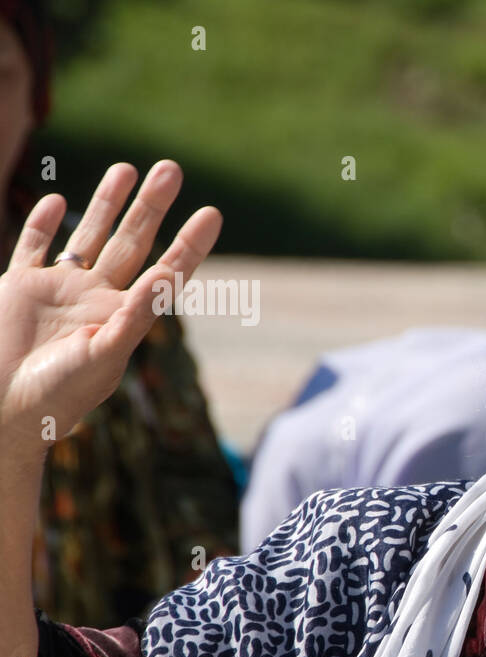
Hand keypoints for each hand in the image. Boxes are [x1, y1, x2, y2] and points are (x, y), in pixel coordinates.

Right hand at [0, 160, 221, 469]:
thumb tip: (163, 275)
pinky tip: (54, 199)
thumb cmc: (59, 393)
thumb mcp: (105, 354)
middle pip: (131, 241)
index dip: (189, 244)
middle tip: (171, 168)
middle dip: (151, 206)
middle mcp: (96, 298)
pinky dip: (43, 224)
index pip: (166, 271)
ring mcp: (59, 290)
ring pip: (88, 235)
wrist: (4, 409)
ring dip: (106, 203)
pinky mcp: (19, 287)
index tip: (212, 214)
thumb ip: (134, 315)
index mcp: (125, 316)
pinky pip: (34, 247)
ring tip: (127, 168)